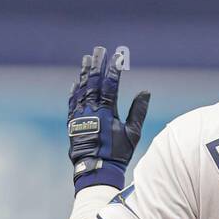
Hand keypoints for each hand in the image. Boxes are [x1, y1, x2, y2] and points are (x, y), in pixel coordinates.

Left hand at [67, 45, 149, 188]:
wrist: (97, 169)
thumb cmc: (118, 153)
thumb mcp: (133, 133)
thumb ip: (138, 111)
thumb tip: (145, 92)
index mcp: (107, 111)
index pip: (110, 84)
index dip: (114, 69)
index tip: (118, 56)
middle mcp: (91, 109)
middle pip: (93, 81)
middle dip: (97, 64)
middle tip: (99, 49)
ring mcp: (80, 114)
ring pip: (81, 88)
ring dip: (84, 72)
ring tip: (86, 59)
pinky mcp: (73, 122)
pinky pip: (72, 102)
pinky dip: (75, 91)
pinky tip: (76, 82)